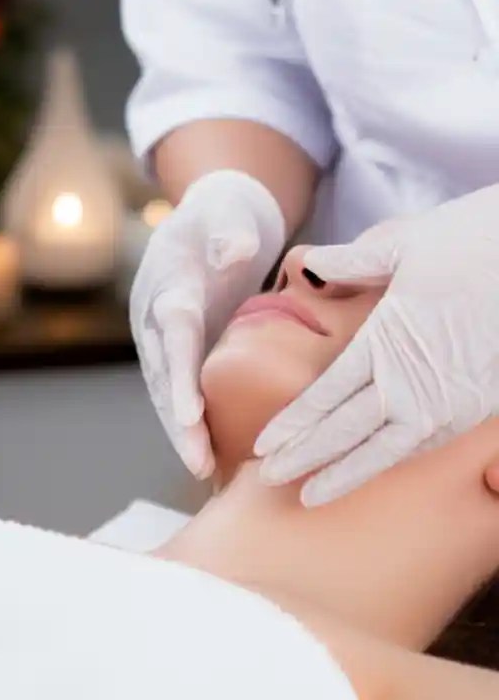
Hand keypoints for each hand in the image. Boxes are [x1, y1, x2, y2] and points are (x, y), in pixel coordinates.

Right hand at [131, 170, 286, 477]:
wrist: (207, 218)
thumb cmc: (223, 215)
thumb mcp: (227, 214)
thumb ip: (229, 233)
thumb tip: (234, 252)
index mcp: (167, 287)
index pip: (174, 337)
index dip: (181, 377)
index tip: (191, 416)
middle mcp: (154, 319)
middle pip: (164, 376)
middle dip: (178, 422)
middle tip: (198, 461)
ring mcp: (160, 338)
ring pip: (167, 391)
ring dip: (183, 431)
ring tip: (205, 470)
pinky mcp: (176, 351)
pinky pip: (180, 391)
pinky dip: (191, 422)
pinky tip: (211, 455)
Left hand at [256, 185, 498, 505]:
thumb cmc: (473, 243)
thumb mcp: (405, 245)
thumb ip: (352, 262)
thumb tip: (308, 263)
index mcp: (388, 340)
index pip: (328, 393)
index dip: (295, 423)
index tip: (265, 444)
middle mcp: (414, 378)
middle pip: (347, 429)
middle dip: (306, 456)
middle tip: (270, 477)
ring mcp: (447, 398)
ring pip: (386, 449)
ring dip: (346, 473)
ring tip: (311, 495)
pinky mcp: (475, 407)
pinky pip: (425, 444)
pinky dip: (391, 461)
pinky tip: (366, 472)